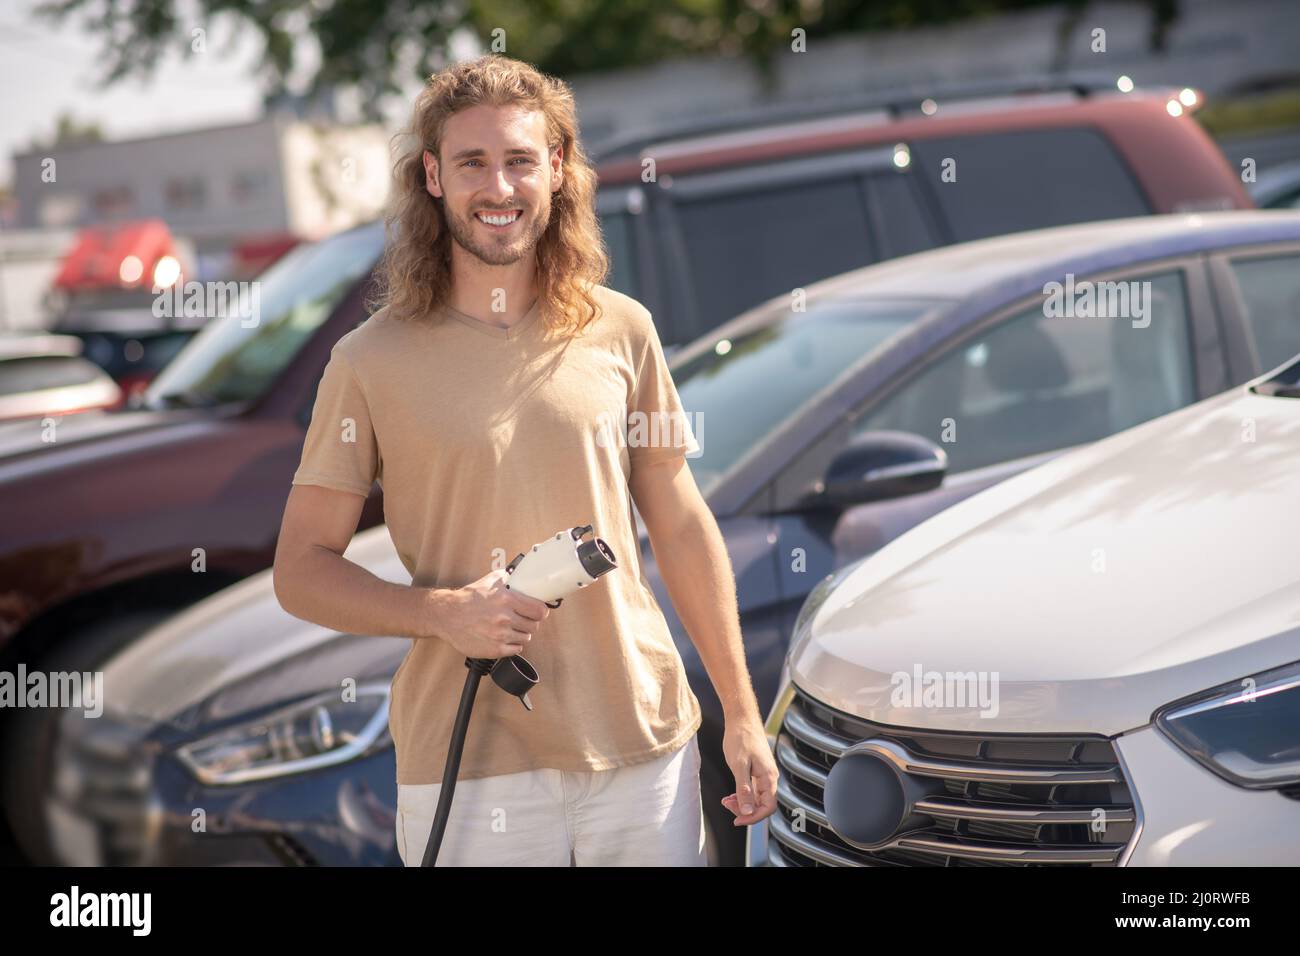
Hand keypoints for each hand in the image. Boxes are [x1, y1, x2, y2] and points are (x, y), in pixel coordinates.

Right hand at [434, 568, 549, 658]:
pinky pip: (516, 649)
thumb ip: (509, 578)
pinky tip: (504, 637)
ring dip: (520, 633)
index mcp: (506, 599)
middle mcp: (504, 618)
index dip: (541, 611)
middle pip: (534, 626)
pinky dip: (512, 645)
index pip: (539, 610)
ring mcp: (500, 635)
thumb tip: (524, 575)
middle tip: (522, 619)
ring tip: (510, 628)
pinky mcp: (494, 649)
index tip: (539, 612)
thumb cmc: (468, 598)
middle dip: (530, 622)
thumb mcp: (490, 581)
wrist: (447, 615)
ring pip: (525, 638)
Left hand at [719, 713, 777, 826]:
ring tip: (726, 800)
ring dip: (742, 803)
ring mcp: (764, 775)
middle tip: (727, 805)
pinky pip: (753, 790)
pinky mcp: (757, 771)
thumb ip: (743, 789)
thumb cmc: (741, 738)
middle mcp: (769, 778)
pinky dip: (742, 795)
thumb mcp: (739, 765)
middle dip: (745, 810)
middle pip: (762, 805)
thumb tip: (746, 810)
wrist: (742, 718)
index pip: (768, 807)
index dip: (753, 817)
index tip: (737, 820)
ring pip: (756, 798)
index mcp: (769, 777)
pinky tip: (731, 795)